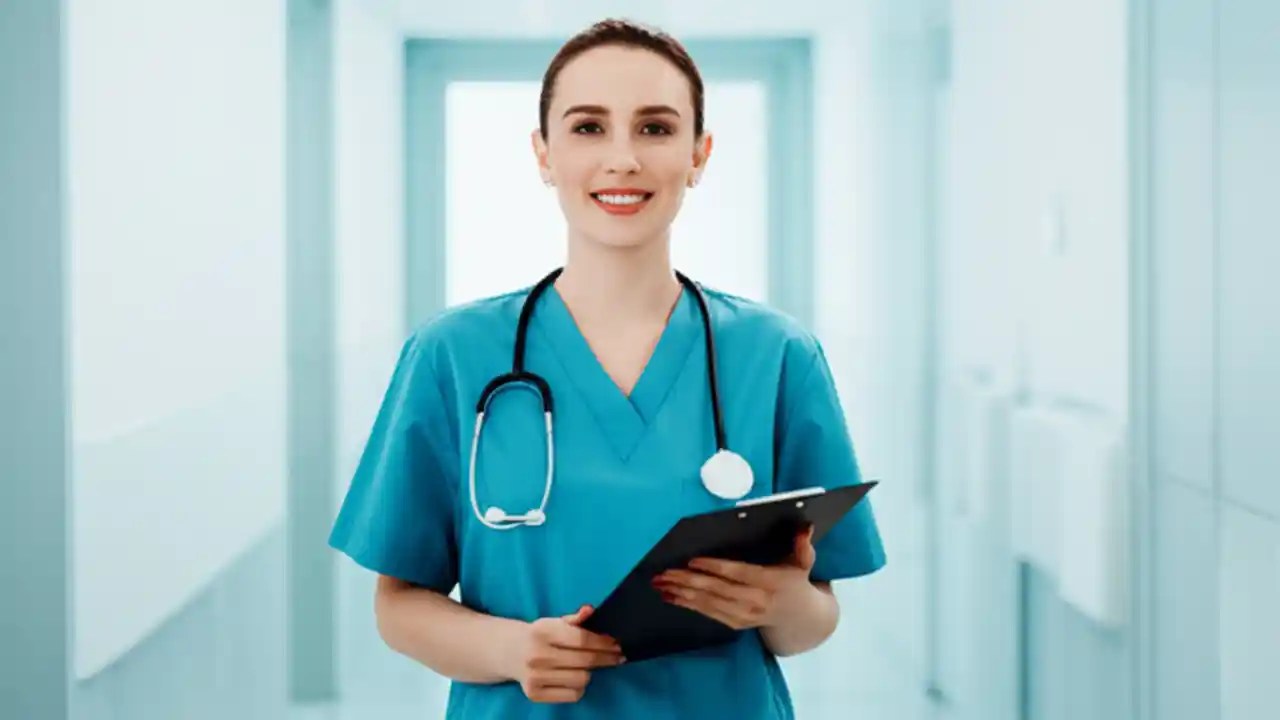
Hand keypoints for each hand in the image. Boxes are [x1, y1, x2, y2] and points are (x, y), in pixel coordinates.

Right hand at [510, 605, 625, 703]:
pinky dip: (580, 686)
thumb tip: (591, 610)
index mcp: (542, 632)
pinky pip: (572, 695)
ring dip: (591, 672)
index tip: (616, 643)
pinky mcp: (535, 694)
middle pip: (584, 660)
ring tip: (591, 665)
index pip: (581, 639)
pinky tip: (578, 678)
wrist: (507, 652)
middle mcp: (537, 655)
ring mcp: (535, 677)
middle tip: (618, 656)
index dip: (602, 642)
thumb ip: (574, 619)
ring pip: (581, 679)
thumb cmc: (537, 636)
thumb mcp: (552, 622)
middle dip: (606, 657)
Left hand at [652, 525, 817, 630]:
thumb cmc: (795, 582)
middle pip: (717, 589)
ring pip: (708, 603)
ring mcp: (744, 615)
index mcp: (770, 582)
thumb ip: (803, 545)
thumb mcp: (804, 563)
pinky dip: (687, 604)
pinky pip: (707, 613)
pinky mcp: (735, 623)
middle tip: (664, 572)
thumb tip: (805, 527)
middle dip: (687, 580)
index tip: (692, 560)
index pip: (738, 573)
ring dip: (681, 593)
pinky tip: (670, 596)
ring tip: (660, 583)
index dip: (715, 567)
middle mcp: (756, 601)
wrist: (799, 617)